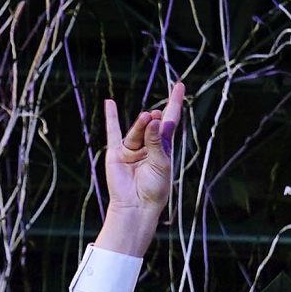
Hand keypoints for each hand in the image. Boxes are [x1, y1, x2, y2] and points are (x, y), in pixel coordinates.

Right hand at [102, 80, 186, 212]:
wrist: (137, 206)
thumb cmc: (155, 188)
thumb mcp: (161, 163)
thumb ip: (155, 141)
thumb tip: (150, 118)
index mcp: (164, 146)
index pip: (170, 119)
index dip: (175, 102)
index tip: (180, 84)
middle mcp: (148, 145)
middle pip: (152, 125)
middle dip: (154, 120)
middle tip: (155, 115)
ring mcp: (132, 148)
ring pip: (136, 131)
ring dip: (140, 125)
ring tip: (146, 117)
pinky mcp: (116, 153)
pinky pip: (113, 132)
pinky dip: (111, 118)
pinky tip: (110, 103)